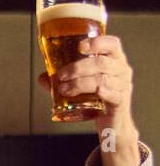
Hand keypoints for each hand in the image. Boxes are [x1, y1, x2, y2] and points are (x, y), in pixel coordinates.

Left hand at [38, 32, 140, 165]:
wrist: (112, 123)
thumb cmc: (98, 99)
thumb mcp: (82, 85)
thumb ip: (64, 80)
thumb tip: (42, 77)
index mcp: (114, 60)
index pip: (112, 44)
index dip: (97, 42)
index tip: (80, 47)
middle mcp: (121, 70)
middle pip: (102, 63)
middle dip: (78, 68)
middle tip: (61, 76)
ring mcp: (123, 86)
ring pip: (103, 79)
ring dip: (81, 83)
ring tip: (65, 89)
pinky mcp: (121, 102)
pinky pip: (114, 95)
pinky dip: (105, 92)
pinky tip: (97, 92)